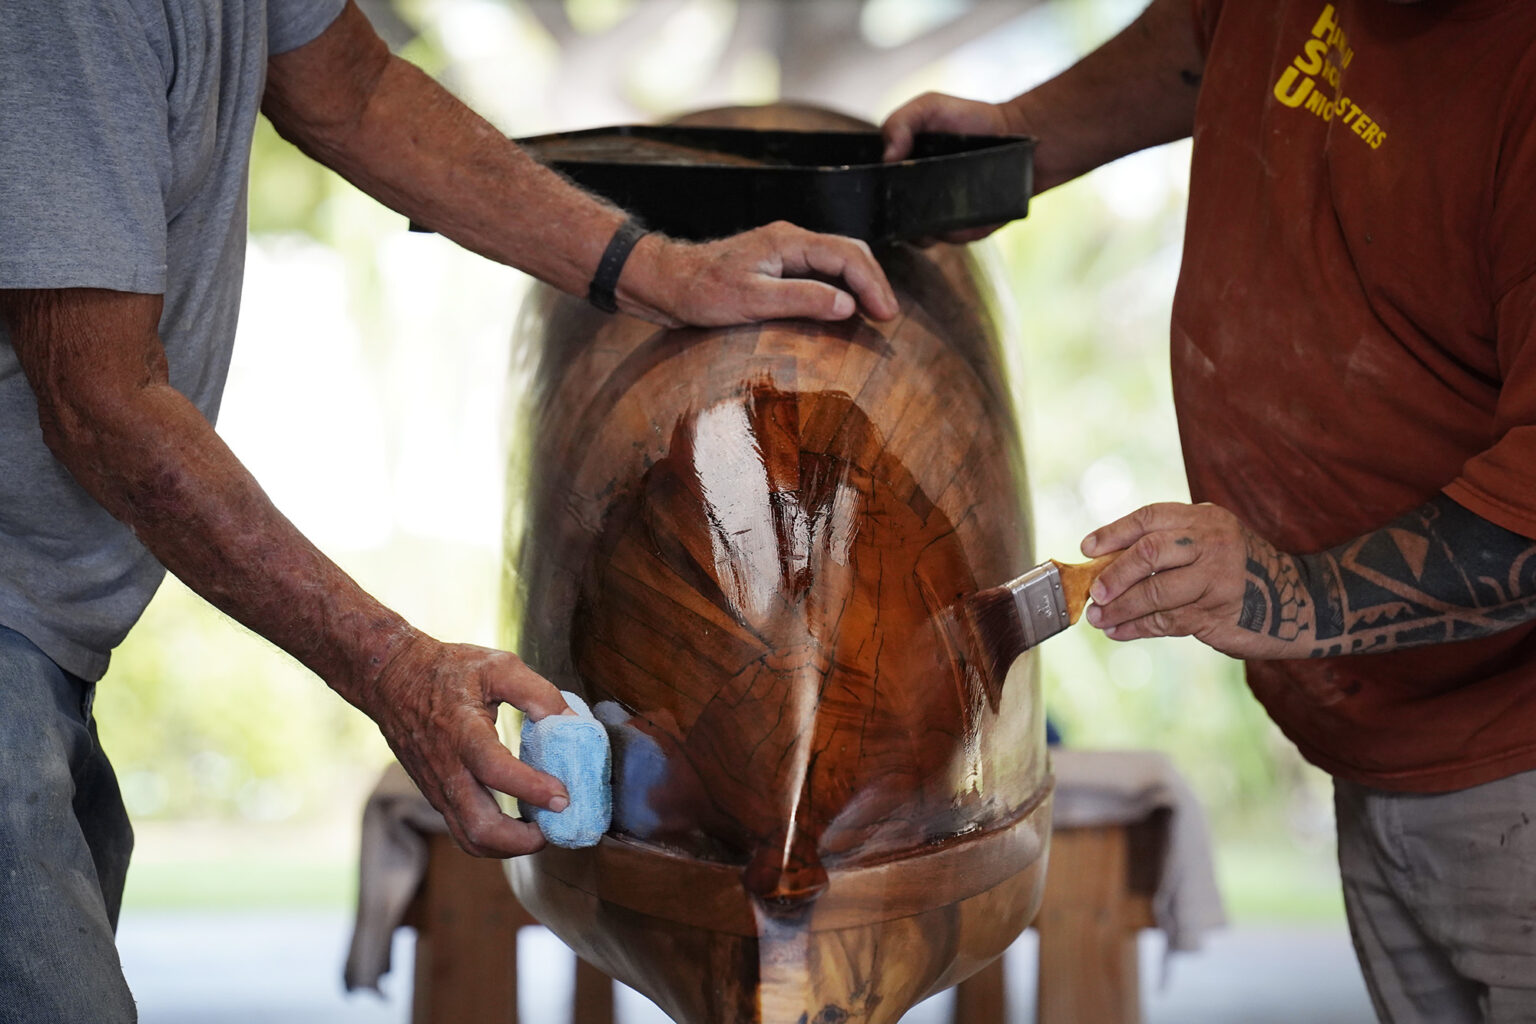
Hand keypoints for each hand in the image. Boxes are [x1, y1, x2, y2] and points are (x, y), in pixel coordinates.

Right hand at [363, 633, 575, 856]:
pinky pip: (463, 829)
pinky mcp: (436, 795)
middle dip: (522, 840)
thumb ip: (538, 693)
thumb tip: (572, 722)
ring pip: (469, 838)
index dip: (531, 788)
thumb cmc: (447, 669)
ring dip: (509, 847)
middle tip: (554, 826)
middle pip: (479, 826)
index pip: (494, 770)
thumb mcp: (498, 666)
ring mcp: (438, 787)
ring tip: (540, 830)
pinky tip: (517, 822)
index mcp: (462, 732)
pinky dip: (494, 838)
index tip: (563, 796)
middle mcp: (447, 768)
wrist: (393, 678)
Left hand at [626, 222, 898, 326]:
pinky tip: (842, 310)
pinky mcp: (775, 267)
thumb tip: (847, 305)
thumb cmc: (701, 292)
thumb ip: (801, 299)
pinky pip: (819, 272)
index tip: (886, 315)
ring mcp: (783, 252)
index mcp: (788, 242)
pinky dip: (839, 288)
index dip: (873, 285)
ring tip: (873, 315)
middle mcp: (790, 240)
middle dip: (873, 283)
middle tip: (887, 317)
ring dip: (859, 285)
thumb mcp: (752, 300)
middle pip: (848, 253)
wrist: (664, 283)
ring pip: (836, 262)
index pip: (848, 256)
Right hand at [881, 92, 1017, 243]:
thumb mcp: (930, 106)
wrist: (1020, 133)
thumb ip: (901, 122)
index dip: (873, 199)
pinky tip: (967, 213)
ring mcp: (941, 217)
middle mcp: (918, 199)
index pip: (877, 195)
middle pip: (894, 224)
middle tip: (911, 204)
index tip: (880, 193)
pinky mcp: (966, 228)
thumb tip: (886, 157)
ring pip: (921, 238)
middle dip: (897, 221)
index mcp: (902, 175)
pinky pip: (954, 239)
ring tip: (942, 208)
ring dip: (926, 229)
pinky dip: (958, 230)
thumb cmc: (971, 118)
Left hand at [1079, 502, 1309, 659]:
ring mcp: (1218, 578)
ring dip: (1121, 607)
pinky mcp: (1219, 612)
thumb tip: (1105, 565)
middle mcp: (1213, 542)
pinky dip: (1138, 627)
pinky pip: (1168, 621)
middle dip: (1115, 573)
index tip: (1087, 548)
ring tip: (1098, 617)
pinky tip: (1118, 631)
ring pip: (1157, 591)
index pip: (1149, 518)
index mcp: (1205, 519)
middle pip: (1150, 552)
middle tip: (1094, 592)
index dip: (1113, 533)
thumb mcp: (1210, 544)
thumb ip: (1169, 548)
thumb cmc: (1240, 571)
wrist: (1301, 602)